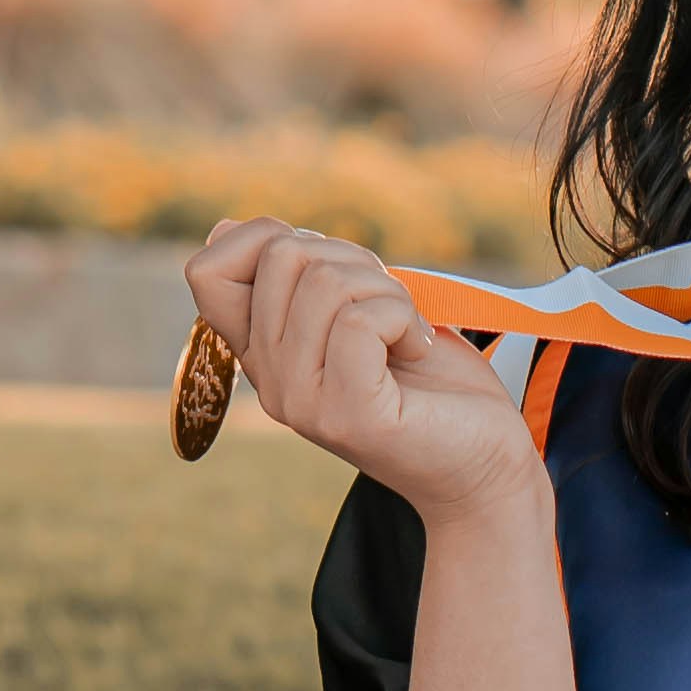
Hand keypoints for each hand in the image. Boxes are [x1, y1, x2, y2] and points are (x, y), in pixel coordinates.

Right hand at [184, 219, 542, 525]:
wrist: (484, 463)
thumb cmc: (429, 382)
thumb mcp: (356, 310)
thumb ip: (302, 277)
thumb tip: (230, 227)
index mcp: (264, 354)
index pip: (206, 273)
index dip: (264, 239)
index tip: (330, 266)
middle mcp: (271, 382)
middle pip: (281, 257)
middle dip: (351, 260)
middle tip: (388, 306)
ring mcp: (303, 402)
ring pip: (324, 282)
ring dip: (386, 291)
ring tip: (407, 333)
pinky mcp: (347, 415)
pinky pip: (360, 321)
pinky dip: (404, 319)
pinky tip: (417, 349)